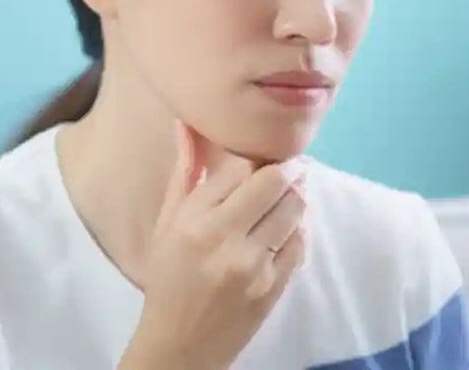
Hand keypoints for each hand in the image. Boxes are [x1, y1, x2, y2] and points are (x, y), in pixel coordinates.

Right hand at [118, 121, 307, 369]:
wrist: (181, 344)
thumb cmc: (169, 278)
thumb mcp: (167, 224)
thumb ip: (184, 174)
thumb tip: (186, 124)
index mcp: (195, 222)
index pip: (240, 167)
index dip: (254, 157)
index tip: (258, 158)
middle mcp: (226, 241)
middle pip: (275, 182)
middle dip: (285, 170)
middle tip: (285, 169)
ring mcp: (254, 266)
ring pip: (295, 209)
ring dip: (296, 195)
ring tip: (288, 194)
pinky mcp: (274, 287)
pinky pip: (301, 243)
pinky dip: (299, 228)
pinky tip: (287, 227)